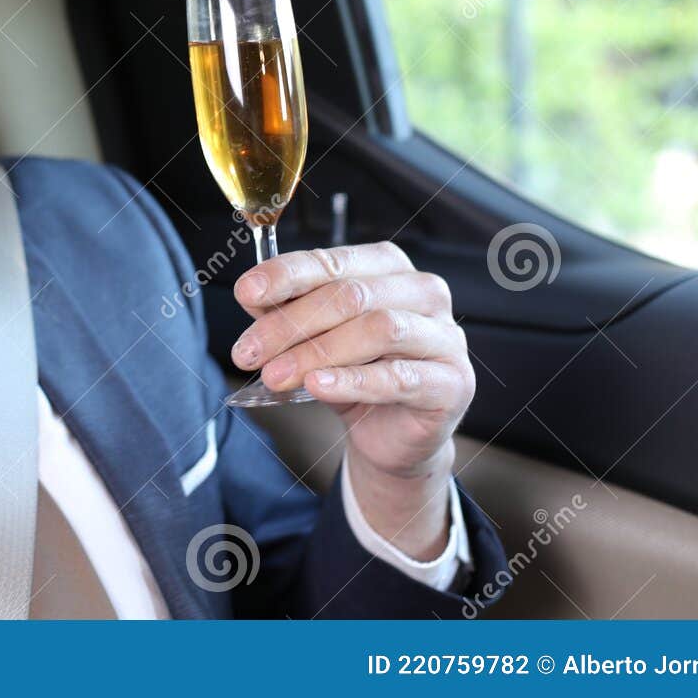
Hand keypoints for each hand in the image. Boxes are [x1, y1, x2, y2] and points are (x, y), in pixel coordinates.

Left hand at [230, 241, 473, 557]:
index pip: (332, 261)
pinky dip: (353, 380)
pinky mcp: (452, 383)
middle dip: (291, 323)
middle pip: (351, 295)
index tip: (245, 292)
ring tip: (274, 375)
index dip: (286, 274)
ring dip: (316, 352)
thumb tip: (253, 295)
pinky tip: (318, 386)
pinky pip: (400, 377)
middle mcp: (422, 292)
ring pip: (377, 329)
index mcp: (388, 267)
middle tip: (248, 351)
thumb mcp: (314, 338)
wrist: (389, 435)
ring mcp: (444, 336)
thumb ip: (288, 312)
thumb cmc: (354, 373)